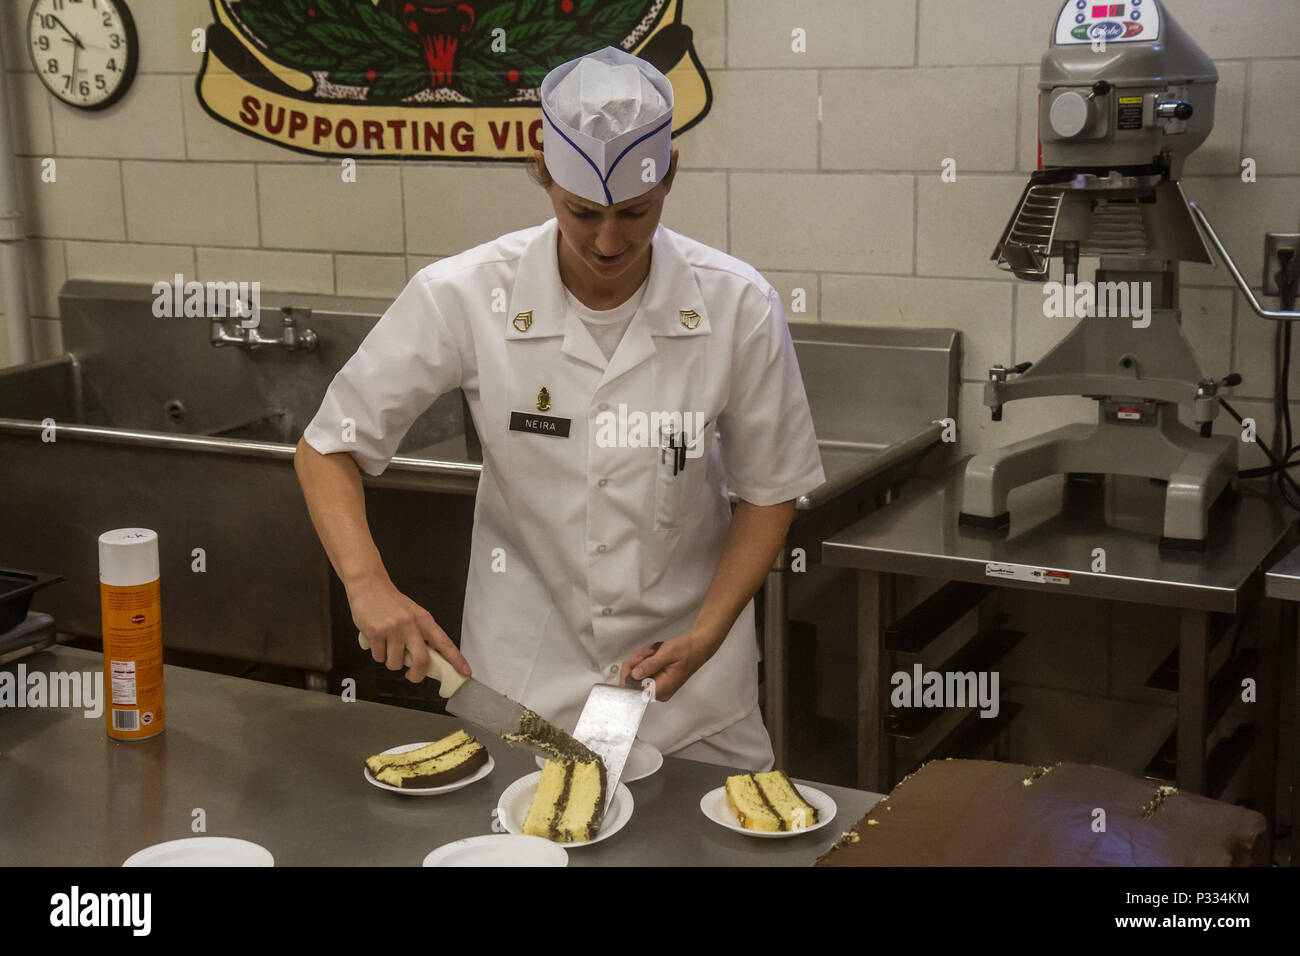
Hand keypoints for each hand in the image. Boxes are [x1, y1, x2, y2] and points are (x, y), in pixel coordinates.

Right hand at [346, 575, 469, 683]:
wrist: (369, 586)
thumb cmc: (391, 602)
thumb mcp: (413, 614)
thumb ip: (421, 634)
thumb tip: (427, 660)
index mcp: (424, 619)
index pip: (444, 642)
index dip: (456, 659)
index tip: (465, 671)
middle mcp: (410, 624)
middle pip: (421, 660)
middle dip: (416, 675)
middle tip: (412, 675)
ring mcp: (393, 629)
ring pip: (395, 663)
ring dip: (391, 661)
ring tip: (388, 646)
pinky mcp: (376, 632)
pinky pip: (378, 657)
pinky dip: (377, 654)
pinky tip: (376, 640)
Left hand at [619, 633, 704, 701]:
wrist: (697, 646)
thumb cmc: (688, 650)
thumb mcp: (667, 653)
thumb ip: (650, 665)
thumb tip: (634, 675)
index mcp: (662, 689)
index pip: (634, 689)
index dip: (631, 672)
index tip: (638, 659)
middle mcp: (659, 692)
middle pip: (633, 680)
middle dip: (637, 661)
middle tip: (650, 652)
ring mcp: (657, 686)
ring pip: (636, 673)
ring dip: (642, 658)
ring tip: (655, 651)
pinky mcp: (657, 680)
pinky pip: (642, 671)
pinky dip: (645, 660)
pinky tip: (654, 654)